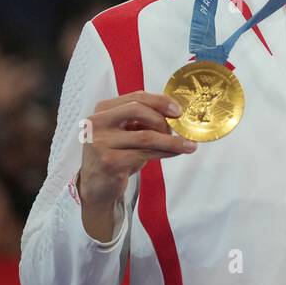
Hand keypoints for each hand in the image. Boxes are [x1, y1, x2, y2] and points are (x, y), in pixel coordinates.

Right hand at [78, 91, 194, 216]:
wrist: (96, 187)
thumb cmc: (115, 156)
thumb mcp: (126, 133)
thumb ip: (144, 121)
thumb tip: (175, 116)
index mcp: (103, 110)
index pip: (136, 97)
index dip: (160, 101)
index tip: (178, 110)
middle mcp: (97, 122)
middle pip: (138, 110)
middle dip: (163, 118)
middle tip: (181, 127)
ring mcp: (101, 142)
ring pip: (146, 136)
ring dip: (172, 141)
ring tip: (188, 145)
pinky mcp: (109, 161)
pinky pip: (145, 154)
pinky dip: (165, 152)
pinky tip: (175, 153)